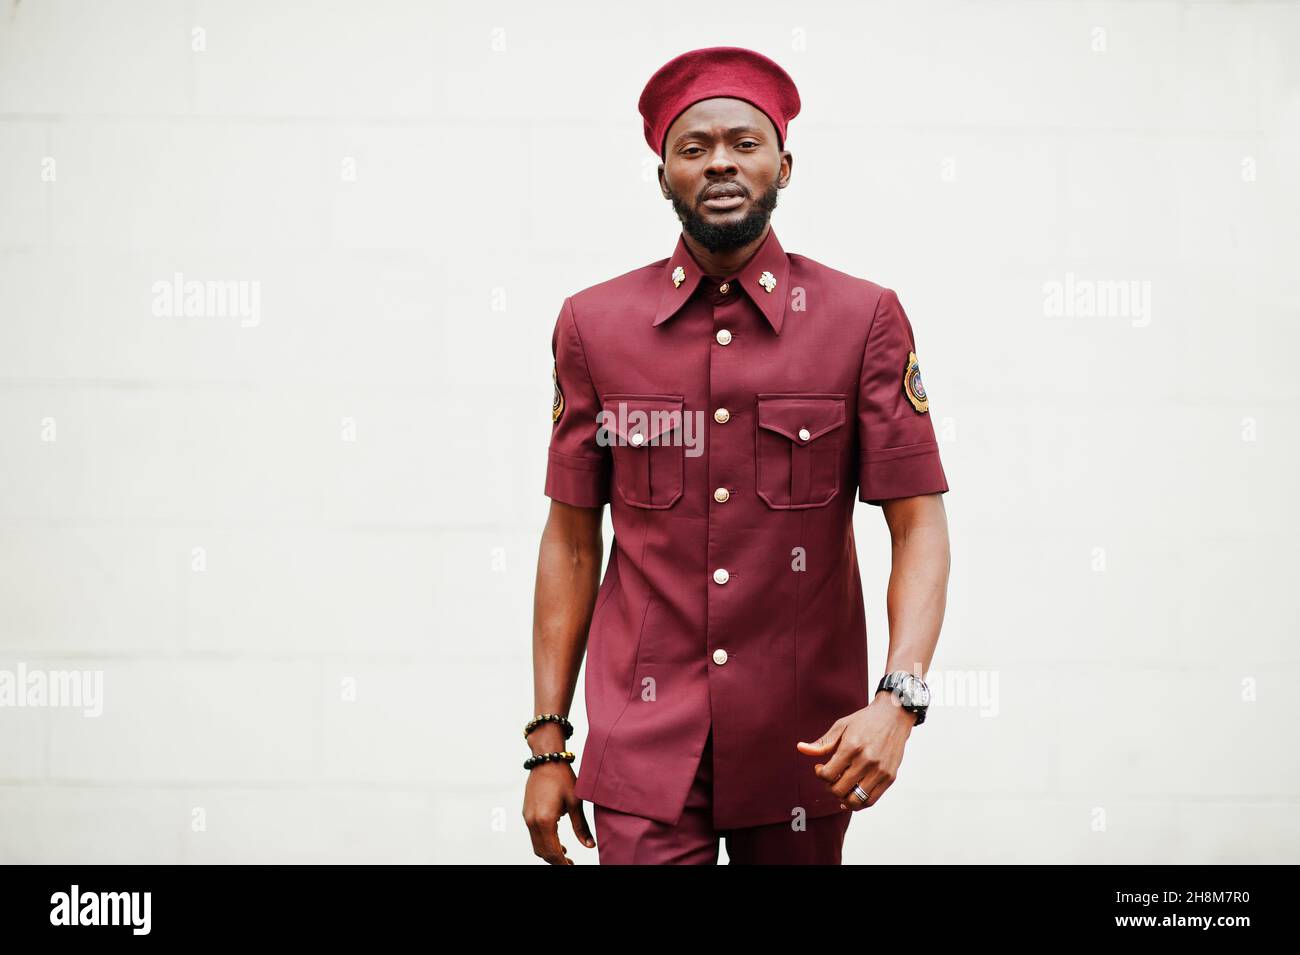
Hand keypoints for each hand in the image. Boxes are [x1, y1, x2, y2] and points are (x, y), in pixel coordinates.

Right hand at [523, 761, 594, 863]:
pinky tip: (556, 841)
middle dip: (556, 861)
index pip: (553, 851)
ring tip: (565, 855)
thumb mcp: (576, 802)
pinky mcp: (526, 813)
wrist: (546, 760)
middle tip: (570, 864)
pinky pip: (533, 835)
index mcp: (545, 820)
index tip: (572, 867)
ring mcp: (527, 817)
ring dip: (549, 853)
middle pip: (542, 852)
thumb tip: (589, 845)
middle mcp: (532, 821)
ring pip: (536, 845)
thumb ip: (581, 827)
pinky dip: (543, 842)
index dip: (562, 863)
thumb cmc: (562, 778)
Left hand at [796, 691, 914, 810]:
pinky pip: (871, 800)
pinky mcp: (890, 777)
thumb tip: (800, 749)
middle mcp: (866, 760)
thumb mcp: (841, 726)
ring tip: (842, 787)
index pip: (827, 774)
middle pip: (839, 790)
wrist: (893, 716)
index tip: (820, 767)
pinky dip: (859, 802)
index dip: (819, 774)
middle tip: (831, 778)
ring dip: (843, 798)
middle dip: (829, 787)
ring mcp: (880, 771)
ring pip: (855, 800)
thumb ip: (822, 743)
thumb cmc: (865, 721)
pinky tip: (853, 793)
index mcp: (851, 747)